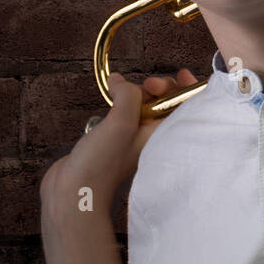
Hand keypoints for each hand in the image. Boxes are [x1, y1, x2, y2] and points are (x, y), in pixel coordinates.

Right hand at [41, 68, 197, 213]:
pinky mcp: (116, 138)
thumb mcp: (122, 122)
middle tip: (148, 85)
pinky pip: (127, 112)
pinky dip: (123, 101)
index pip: (189, 108)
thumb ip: (128, 95)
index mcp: (163, 135)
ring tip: (122, 90)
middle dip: (161, 87)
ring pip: (146, 106)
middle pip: (168, 103)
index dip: (188, 88)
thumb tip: (119, 82)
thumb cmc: (102, 165)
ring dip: (140, 92)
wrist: (74, 189)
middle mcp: (153, 136)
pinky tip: (112, 95)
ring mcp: (135, 137)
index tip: (180, 75)